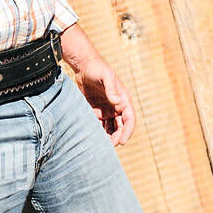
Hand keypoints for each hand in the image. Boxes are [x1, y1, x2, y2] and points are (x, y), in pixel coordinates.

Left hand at [59, 23, 135, 145]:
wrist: (83, 66)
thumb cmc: (97, 68)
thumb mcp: (105, 76)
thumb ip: (111, 88)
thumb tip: (116, 102)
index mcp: (123, 100)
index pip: (130, 118)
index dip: (128, 131)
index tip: (122, 141)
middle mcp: (116, 107)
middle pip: (120, 126)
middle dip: (117, 137)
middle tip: (110, 146)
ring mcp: (106, 110)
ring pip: (110, 128)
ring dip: (108, 136)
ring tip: (101, 145)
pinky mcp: (96, 111)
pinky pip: (98, 125)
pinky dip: (97, 131)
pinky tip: (92, 137)